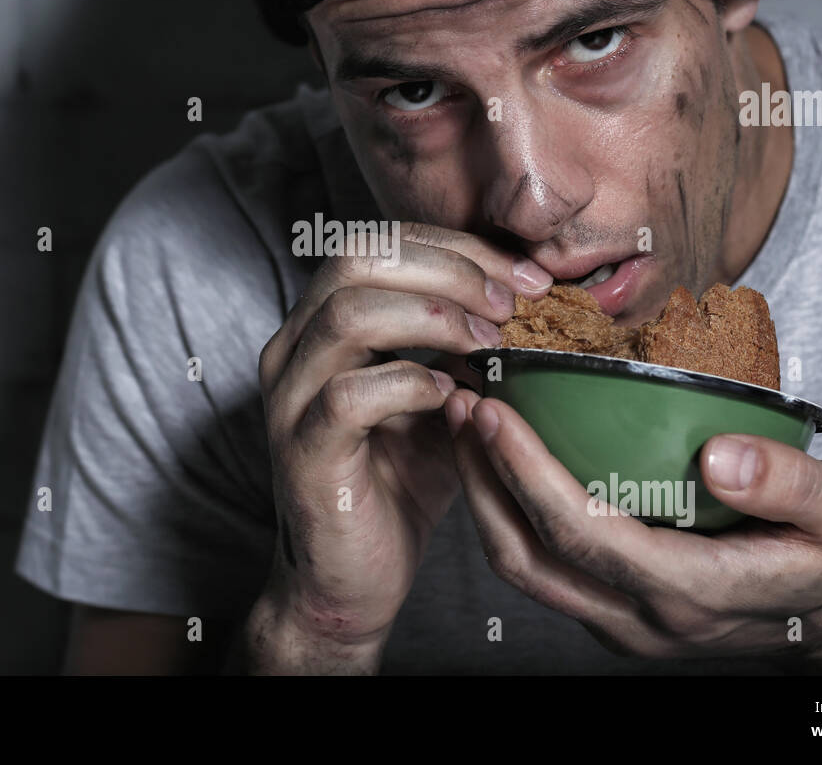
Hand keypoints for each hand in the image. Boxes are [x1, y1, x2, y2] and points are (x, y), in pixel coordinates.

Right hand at [243, 223, 551, 672]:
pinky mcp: (303, 452)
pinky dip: (410, 384)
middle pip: (357, 257)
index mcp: (322, 325)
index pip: (379, 241)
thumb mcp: (443, 399)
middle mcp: (294, 349)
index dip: (455, 245)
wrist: (351, 580)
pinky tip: (453, 397)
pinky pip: (350, 396)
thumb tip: (531, 297)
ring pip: (348, 315)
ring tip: (490, 341)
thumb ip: (467, 347)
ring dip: (433, 316)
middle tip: (510, 302)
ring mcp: (290, 399)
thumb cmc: (400, 485)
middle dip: (447, 267)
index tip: (522, 275)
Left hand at [444, 389, 821, 671]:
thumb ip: (793, 484)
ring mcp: (623, 624)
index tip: (495, 412)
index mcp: (694, 592)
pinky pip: (542, 570)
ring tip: (467, 425)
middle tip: (462, 406)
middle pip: (529, 558)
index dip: (529, 474)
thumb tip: (721, 455)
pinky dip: (508, 513)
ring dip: (484, 497)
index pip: (585, 535)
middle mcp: (644, 620)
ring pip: (524, 571)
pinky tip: (502, 460)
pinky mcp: (613, 614)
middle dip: (483, 479)